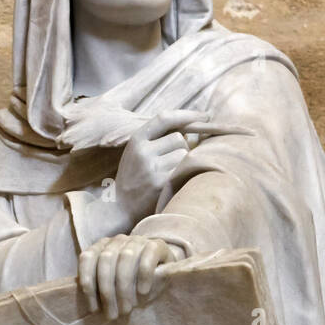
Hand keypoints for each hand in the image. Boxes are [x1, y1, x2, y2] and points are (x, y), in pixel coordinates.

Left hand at [78, 235, 180, 318]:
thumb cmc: (133, 282)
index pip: (87, 258)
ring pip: (125, 258)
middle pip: (105, 260)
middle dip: (107, 291)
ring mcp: (137, 241)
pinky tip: (143, 292)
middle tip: (112, 314)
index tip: (94, 308)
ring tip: (127, 308)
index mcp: (102, 247)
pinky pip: (147, 258)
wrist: (162, 269)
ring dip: (124, 287)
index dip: (88, 283)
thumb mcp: (113, 286)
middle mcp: (118, 241)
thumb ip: (100, 289)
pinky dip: (143, 276)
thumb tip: (90, 307)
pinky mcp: (156, 245)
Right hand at [112, 110, 247, 223]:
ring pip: (183, 154)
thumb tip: (191, 127)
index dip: (187, 115)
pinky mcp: (161, 184)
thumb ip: (157, 138)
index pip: (164, 118)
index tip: (204, 116)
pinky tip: (173, 183)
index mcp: (136, 140)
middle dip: (181, 148)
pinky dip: (183, 175)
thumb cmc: (134, 178)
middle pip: (179, 138)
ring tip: (169, 174)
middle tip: (171, 162)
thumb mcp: (137, 152)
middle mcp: (143, 151)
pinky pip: (184, 170)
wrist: (120, 209)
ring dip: (183, 163)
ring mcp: (151, 168)